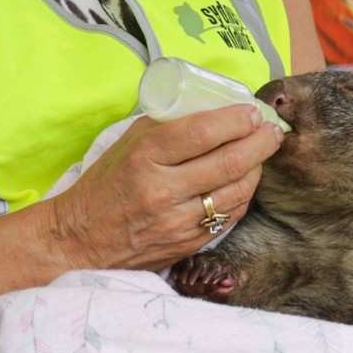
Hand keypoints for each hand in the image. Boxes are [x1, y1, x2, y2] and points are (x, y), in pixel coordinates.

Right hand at [47, 107, 282, 272]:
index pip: (203, 132)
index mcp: (145, 157)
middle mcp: (163, 190)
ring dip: (257, 169)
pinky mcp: (187, 244)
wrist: (80, 240)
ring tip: (262, 153)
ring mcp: (178, 221)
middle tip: (273, 130)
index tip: (252, 113)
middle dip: (260, 142)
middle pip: (229, 162)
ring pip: (236, 191)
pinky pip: (229, 217)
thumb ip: (167, 126)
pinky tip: (244, 182)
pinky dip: (242, 196)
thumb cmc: (106, 184)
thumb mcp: (128, 143)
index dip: (236, 120)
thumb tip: (213, 108)